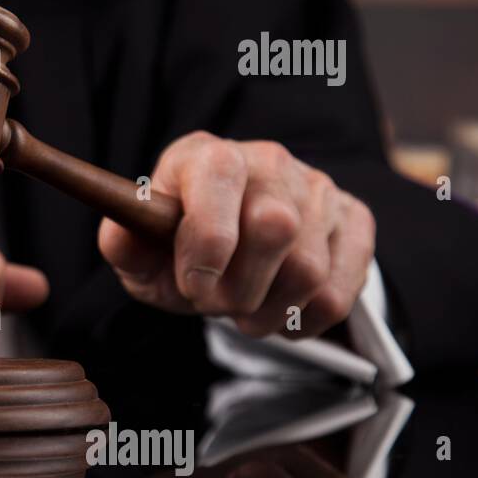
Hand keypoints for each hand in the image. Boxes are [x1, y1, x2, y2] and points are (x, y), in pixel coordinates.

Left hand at [98, 131, 375, 336]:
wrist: (231, 251)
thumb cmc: (180, 248)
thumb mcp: (141, 250)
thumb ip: (125, 243)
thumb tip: (123, 233)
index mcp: (208, 156)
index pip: (220, 178)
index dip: (207, 241)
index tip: (192, 286)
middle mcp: (269, 161)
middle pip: (275, 227)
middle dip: (238, 289)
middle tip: (216, 303)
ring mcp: (318, 189)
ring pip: (309, 268)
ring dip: (268, 311)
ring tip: (244, 310)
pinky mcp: (354, 222)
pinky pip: (339, 291)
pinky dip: (303, 321)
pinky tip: (279, 312)